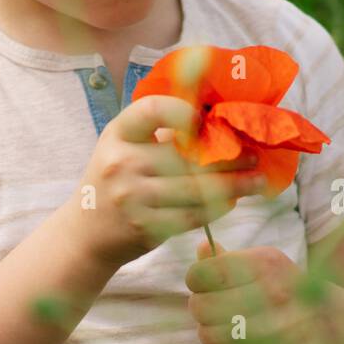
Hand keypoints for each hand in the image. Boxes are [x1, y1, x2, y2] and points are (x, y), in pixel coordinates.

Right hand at [66, 95, 266, 269]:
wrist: (86, 232)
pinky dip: (217, 208)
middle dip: (230, 157)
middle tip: (256, 155)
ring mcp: (132, 198)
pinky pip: (192, 216)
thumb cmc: (115, 180)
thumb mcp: (123, 146)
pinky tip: (232, 201)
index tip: (208, 118)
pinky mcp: (145, 227)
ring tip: (257, 181)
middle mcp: (121, 163)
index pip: (151, 110)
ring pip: (196, 189)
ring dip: (234, 185)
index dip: (182, 110)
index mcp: (118, 134)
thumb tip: (218, 119)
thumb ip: (159, 133)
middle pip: (187, 156)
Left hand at [186, 241, 343, 343]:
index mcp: (265, 264)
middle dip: (201, 310)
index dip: (196, 280)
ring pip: (211, 336)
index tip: (204, 285)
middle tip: (212, 310)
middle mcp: (272, 293)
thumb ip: (232, 259)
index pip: (202, 273)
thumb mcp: (271, 265)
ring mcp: (278, 329)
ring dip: (213, 334)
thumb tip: (201, 251)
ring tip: (228, 328)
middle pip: (201, 307)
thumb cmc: (298, 290)